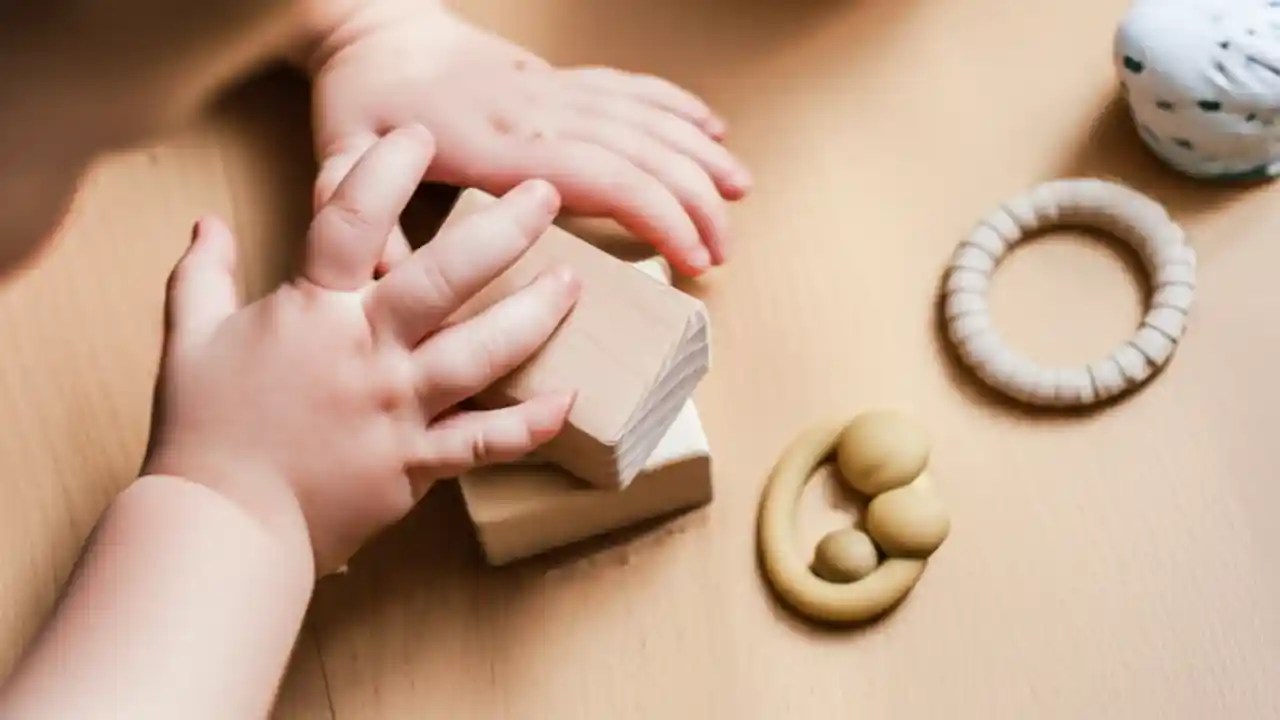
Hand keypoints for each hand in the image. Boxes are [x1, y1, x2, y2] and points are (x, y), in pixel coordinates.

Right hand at [143, 127, 579, 572]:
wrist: (221, 528)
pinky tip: (569, 398)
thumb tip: (206, 225)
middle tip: (546, 195)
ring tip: (572, 283)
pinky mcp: (417, 463)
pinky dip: (530, 425)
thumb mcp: (190, 341)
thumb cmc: (203, 433)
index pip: (349, 222)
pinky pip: (485, 442)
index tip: (419, 137)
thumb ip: (202, 277)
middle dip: (502, 231)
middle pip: (444, 279)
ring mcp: (398, 408)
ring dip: (534, 316)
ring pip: (482, 354)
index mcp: (312, 313)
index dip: (384, 171)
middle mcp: (366, 352)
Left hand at [304, 0, 750, 276]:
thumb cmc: (362, 97)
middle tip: (722, 253)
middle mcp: (542, 111)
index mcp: (500, 142)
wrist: (374, 25)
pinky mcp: (561, 81)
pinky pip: (634, 89)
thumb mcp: (343, 157)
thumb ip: (361, 214)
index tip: (692, 257)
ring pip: (649, 118)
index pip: (604, 176)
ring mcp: (556, 91)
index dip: (659, 216)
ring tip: (740, 195)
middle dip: (695, 203)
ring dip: (700, 156)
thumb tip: (384, 274)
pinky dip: (679, 108)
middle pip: (642, 152)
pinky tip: (712, 128)